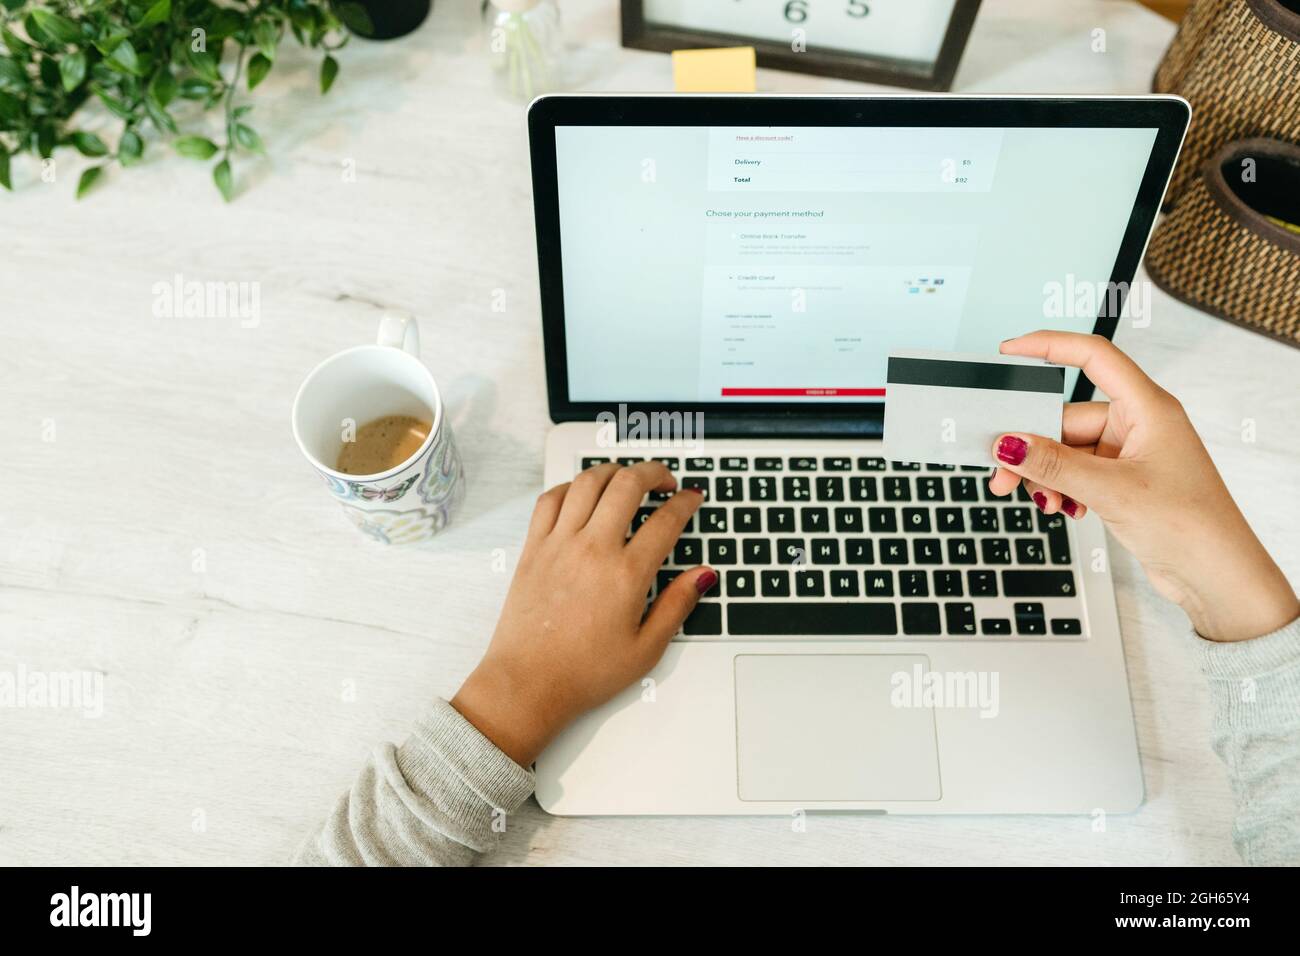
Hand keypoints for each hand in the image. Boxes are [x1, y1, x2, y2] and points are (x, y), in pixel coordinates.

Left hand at [451, 461, 714, 765]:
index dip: (686, 502)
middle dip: (654, 472)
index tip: (692, 499)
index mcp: (626, 574)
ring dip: (614, 471)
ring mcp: (559, 544)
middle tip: (665, 480)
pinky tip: (583, 493)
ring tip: (628, 478)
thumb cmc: (583, 673)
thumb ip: (678, 605)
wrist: (528, 683)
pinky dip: (571, 486)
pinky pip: (551, 498)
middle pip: (628, 484)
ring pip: (589, 481)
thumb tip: (702, 575)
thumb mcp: (646, 649)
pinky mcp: (534, 548)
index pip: (666, 519)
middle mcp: (592, 550)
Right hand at [987, 331, 1296, 642]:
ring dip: (1047, 477)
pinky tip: (1066, 509)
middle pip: (1066, 417)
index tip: (1010, 351)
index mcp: (1148, 408)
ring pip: (1066, 450)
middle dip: (1032, 448)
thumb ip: (1054, 466)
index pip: (1094, 356)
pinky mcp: (1122, 480)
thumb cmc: (1192, 527)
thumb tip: (1009, 444)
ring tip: (1045, 503)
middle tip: (1003, 473)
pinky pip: (1076, 472)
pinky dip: (1062, 489)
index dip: (1049, 345)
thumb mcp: (1111, 491)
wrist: (1216, 576)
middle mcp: (1139, 424)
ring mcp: (1130, 453)